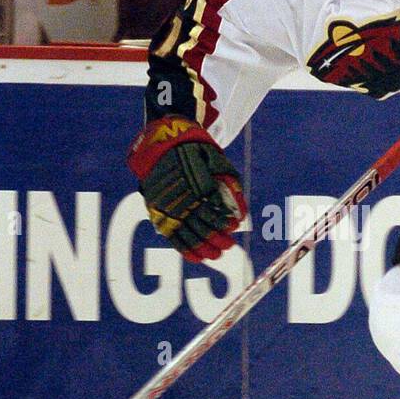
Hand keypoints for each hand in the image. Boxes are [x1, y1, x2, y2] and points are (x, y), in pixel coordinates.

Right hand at [127, 115, 246, 261]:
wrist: (163, 141)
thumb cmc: (195, 150)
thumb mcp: (217, 160)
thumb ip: (230, 184)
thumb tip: (242, 212)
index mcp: (194, 182)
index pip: (211, 208)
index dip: (223, 221)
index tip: (234, 228)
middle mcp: (179, 195)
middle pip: (200, 224)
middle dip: (216, 238)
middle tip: (229, 246)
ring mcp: (167, 204)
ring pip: (186, 233)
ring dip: (203, 247)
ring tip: (216, 255)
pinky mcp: (157, 210)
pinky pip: (171, 234)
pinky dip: (184, 248)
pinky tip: (196, 257)